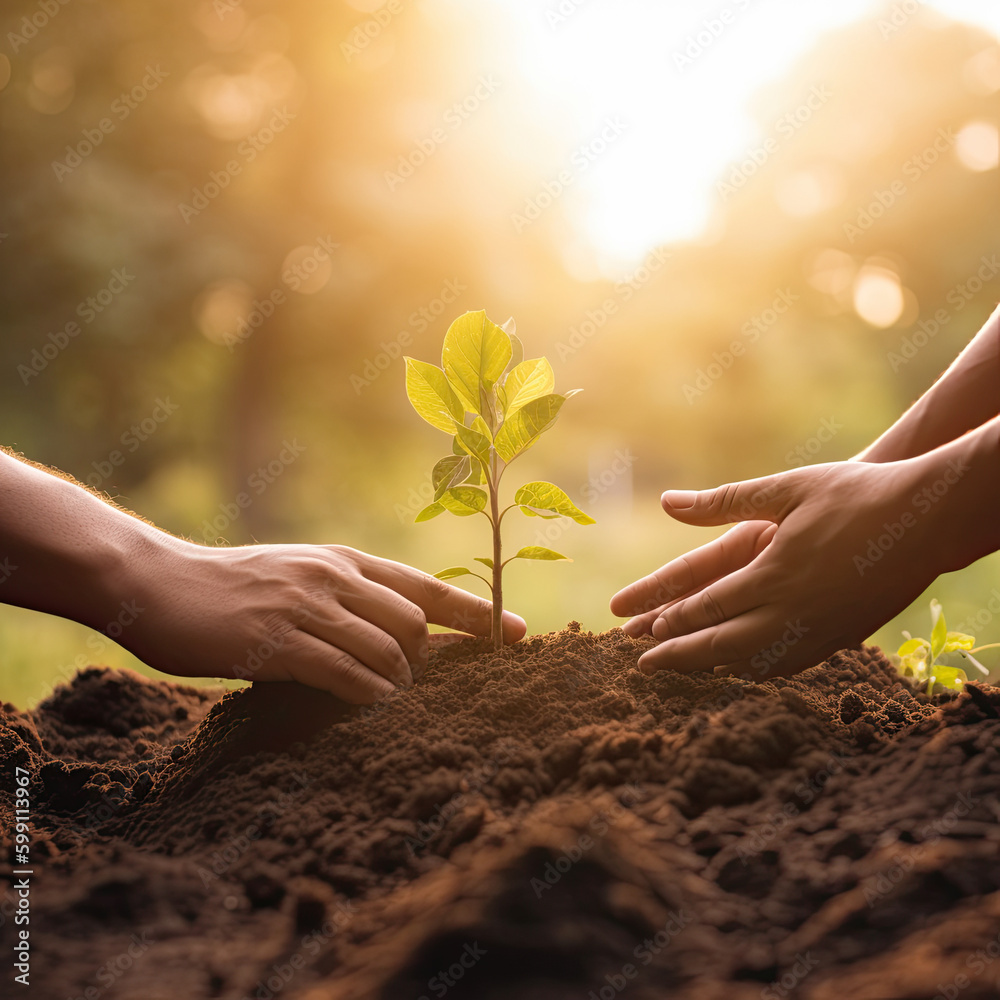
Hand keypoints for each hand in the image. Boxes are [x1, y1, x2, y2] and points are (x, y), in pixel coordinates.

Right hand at [117, 540, 525, 702]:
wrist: (161, 584)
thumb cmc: (235, 587)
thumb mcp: (300, 574)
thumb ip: (347, 595)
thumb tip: (399, 631)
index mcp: (345, 562)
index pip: (428, 585)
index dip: (477, 613)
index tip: (518, 634)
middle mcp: (334, 578)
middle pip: (417, 623)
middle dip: (426, 660)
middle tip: (409, 683)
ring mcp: (306, 608)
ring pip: (388, 649)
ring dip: (398, 684)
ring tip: (388, 700)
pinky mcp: (277, 643)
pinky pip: (344, 674)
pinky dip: (367, 696)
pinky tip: (368, 706)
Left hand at [611, 454, 956, 679]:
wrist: (930, 519)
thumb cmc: (858, 493)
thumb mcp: (787, 488)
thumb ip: (724, 500)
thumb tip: (668, 501)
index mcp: (774, 575)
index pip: (709, 607)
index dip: (674, 621)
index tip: (644, 632)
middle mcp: (794, 611)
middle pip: (723, 646)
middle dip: (680, 658)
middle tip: (645, 668)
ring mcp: (821, 631)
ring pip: (756, 663)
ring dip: (714, 669)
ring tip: (685, 673)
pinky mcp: (844, 638)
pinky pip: (790, 665)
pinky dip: (756, 670)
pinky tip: (744, 668)